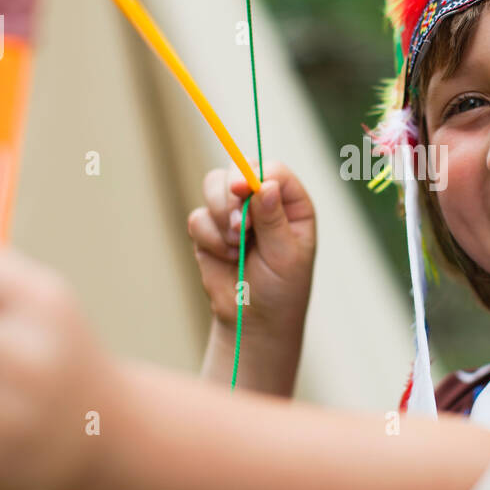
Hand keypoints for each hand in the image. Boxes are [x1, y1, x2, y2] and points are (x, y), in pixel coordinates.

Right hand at [187, 161, 316, 394]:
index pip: (272, 170)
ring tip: (237, 247)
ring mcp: (233, 211)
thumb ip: (274, 220)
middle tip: (239, 230)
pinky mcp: (209, 228)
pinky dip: (209, 238)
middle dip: (230, 197)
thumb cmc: (281, 288)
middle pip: (237, 169)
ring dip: (220, 218)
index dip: (254, 175)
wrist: (253, 319)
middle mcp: (262, 199)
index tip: (241, 190)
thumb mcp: (286, 255)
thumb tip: (265, 185)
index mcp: (291, 202)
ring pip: (212, 186)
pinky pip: (197, 217)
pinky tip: (227, 257)